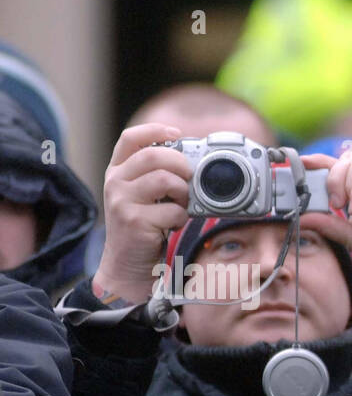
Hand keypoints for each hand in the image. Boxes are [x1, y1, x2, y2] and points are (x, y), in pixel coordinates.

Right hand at [93, 124, 191, 303]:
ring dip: (184, 192)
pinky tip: (174, 224)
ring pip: (165, 179)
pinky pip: (172, 210)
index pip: (130, 138)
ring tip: (182, 205)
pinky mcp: (134, 221)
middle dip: (181, 163)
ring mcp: (122, 200)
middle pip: (153, 154)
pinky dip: (181, 217)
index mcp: (117, 171)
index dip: (155, 130)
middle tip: (190, 178)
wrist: (126, 265)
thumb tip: (192, 162)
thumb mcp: (142, 197)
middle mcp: (115, 182)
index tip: (177, 135)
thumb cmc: (142, 228)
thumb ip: (156, 177)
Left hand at [299, 150, 351, 282]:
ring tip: (345, 206)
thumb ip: (325, 223)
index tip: (301, 163)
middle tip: (332, 204)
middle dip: (332, 177)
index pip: (337, 165)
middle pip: (347, 159)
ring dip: (346, 181)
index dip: (318, 161)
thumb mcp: (347, 236)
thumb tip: (298, 217)